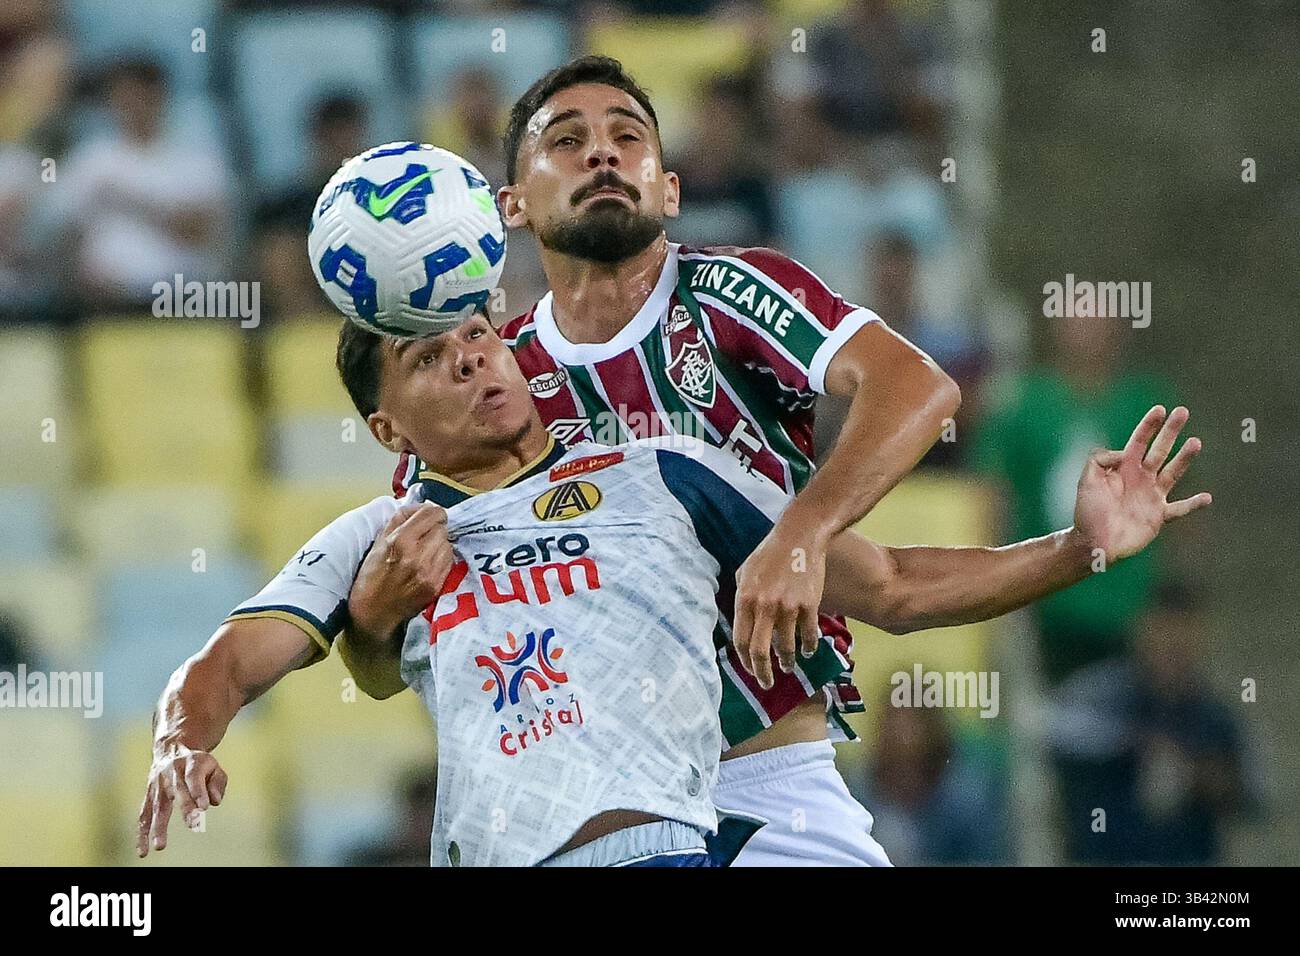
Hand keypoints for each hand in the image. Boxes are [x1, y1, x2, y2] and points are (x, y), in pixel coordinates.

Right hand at [137, 745, 227, 856]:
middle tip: (193, 824)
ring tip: (159, 846)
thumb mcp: (213, 766)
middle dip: (186, 808)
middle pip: (178, 792)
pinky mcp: (148, 796)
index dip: (198, 791)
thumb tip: (213, 801)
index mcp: (191, 762)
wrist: (171, 750)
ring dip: (158, 827)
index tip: (203, 806)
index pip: (194, 776)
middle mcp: (172, 773)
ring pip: (158, 806)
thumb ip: (218, 782)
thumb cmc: (197, 764)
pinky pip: (144, 815)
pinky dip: (142, 833)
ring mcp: (157, 785)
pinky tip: (143, 851)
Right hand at [348, 502, 454, 645]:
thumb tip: (421, 506)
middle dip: (434, 530)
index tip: (428, 518)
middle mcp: (417, 555)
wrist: (373, 612)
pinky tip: (428, 565)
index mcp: (400, 540)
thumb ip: (400, 519)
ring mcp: (429, 572)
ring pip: (448, 545)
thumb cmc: (372, 575)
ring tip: (425, 553)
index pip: (432, 513)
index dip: (432, 513)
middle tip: (423, 537)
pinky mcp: (436, 585)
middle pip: (442, 528)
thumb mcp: (379, 540)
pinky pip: (449, 562)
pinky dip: (442, 560)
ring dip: (439, 545)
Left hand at [732, 519, 827, 689]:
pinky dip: (809, 647)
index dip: (745, 661)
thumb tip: (739, 620)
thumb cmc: (769, 553)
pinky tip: (808, 651)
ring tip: (789, 666)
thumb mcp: (745, 572)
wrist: (800, 536)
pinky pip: (809, 635)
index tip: (750, 670)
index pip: (740, 641)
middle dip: (762, 673)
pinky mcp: (809, 604)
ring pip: (786, 647)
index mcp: (745, 599)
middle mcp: (764, 606)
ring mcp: (788, 606)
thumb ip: (741, 596)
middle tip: (766, 683)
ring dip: (788, 662)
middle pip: (760, 651)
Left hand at [1073, 405, 1211, 562]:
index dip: (1149, 426)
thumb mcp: (1087, 479)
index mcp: (1124, 469)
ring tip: (1196, 442)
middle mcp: (1141, 479)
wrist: (1093, 542)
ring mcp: (1152, 497)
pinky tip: (1207, 498)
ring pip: (1173, 473)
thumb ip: (1101, 460)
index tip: (1160, 409)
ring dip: (1184, 458)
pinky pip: (1180, 509)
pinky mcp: (1158, 517)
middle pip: (1160, 450)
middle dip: (1171, 431)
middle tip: (1183, 411)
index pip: (1138, 441)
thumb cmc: (1087, 512)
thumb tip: (1123, 453)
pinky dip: (1193, 504)